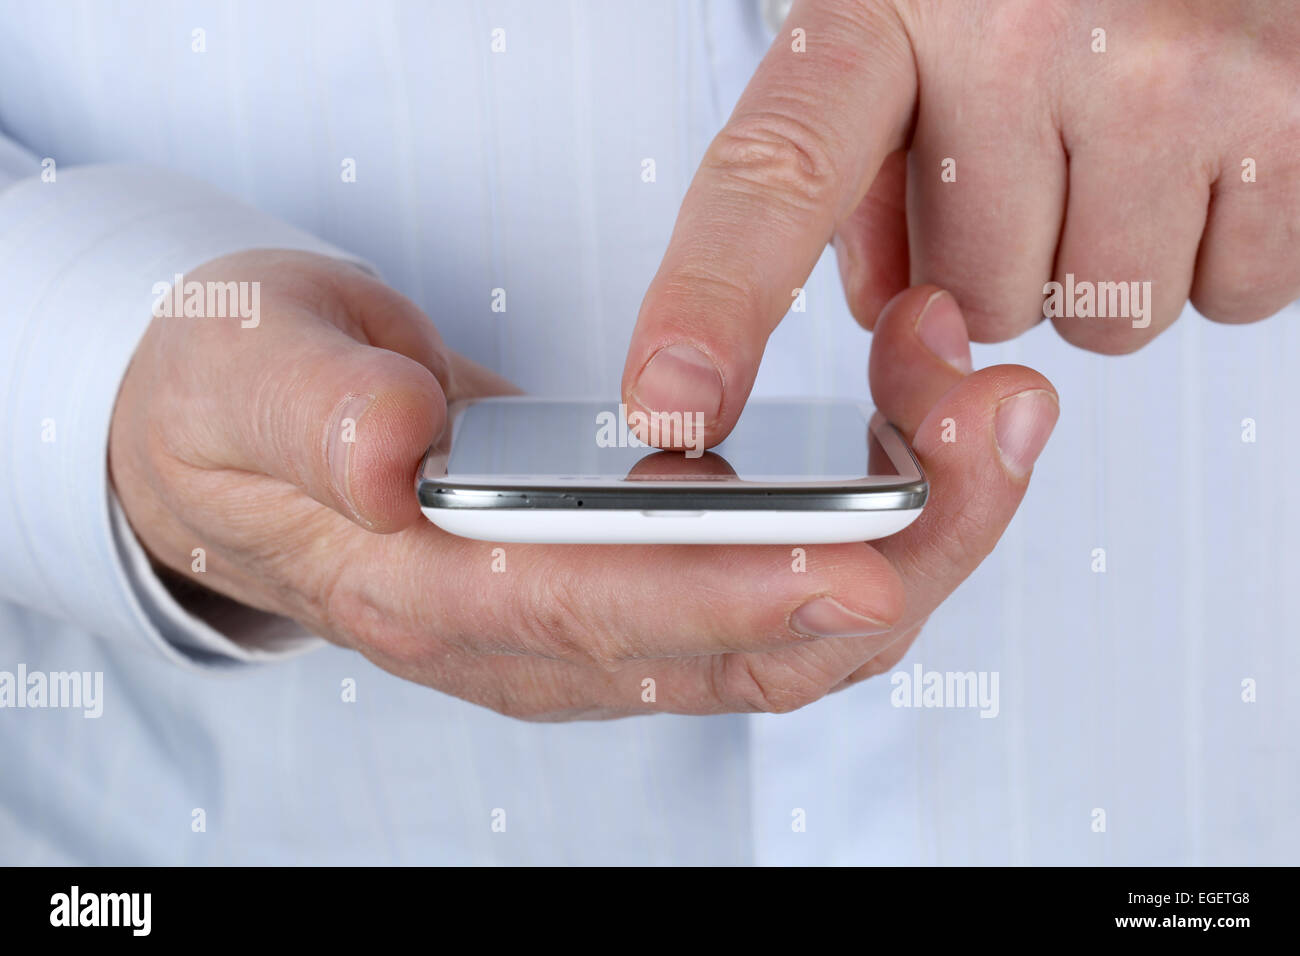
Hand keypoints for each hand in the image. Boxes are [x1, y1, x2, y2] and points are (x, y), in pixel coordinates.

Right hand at [111, 252, 1054, 717]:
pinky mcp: (628, 592)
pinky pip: (775, 597)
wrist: (243, 441)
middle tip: (992, 436)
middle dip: (890, 555)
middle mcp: (530, 636)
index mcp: (433, 590)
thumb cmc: (243, 405)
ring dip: (908, 540)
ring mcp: (589, 627)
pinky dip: (868, 528)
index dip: (737, 596)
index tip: (866, 554)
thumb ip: (312, 418)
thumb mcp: (245, 379)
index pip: (601, 617)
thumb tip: (393, 453)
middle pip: (739, 650)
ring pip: (784, 636)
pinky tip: (922, 445)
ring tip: (987, 419)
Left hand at [621, 0, 1297, 443]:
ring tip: (1128, 144)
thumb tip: (885, 308)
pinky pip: (1227, 296)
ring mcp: (1168, 72)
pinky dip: (1214, 252)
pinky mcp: (1290, 120)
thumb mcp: (918, 23)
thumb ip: (862, 168)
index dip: (712, 303)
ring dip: (1105, 264)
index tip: (668, 404)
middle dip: (1001, 262)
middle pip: (972, 302)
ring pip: (1098, 320)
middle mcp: (1027, 24)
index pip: (776, 175)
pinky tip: (1199, 159)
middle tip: (1041, 154)